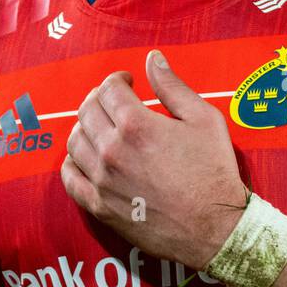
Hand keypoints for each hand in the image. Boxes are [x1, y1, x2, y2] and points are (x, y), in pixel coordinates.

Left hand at [60, 49, 248, 270]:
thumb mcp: (203, 119)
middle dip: (99, 99)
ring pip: (75, 141)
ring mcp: (103, 180)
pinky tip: (85, 157)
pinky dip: (72, 162)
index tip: (128, 82)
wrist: (216, 228)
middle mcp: (112, 150)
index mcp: (136, 125)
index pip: (108, 89)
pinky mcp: (99, 207)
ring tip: (102, 127)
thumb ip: (173, 86)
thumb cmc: (214, 172)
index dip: (117, 79)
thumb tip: (152, 59)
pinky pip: (70, 178)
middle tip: (114, 101)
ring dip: (85, 127)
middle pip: (86, 111)